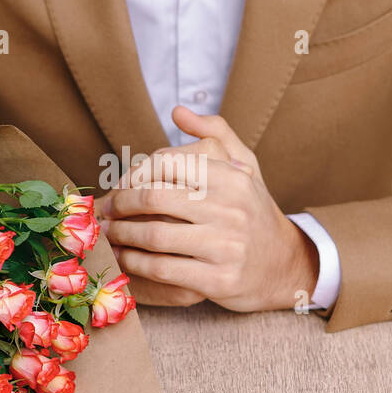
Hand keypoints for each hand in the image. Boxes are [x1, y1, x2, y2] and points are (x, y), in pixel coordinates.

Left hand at [94, 106, 318, 311]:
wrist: (285, 265)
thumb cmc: (253, 212)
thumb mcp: (245, 167)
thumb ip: (216, 132)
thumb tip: (178, 112)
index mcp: (231, 177)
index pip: (165, 163)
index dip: (132, 175)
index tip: (119, 185)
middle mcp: (231, 209)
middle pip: (152, 198)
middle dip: (119, 205)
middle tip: (106, 211)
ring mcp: (226, 246)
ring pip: (153, 235)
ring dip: (120, 235)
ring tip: (109, 234)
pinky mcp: (218, 280)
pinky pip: (162, 268)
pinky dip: (134, 263)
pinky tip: (125, 258)